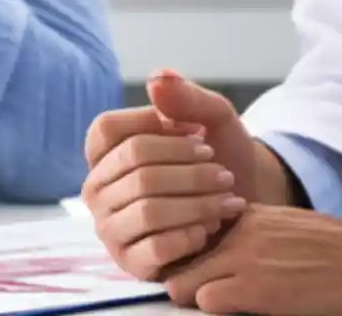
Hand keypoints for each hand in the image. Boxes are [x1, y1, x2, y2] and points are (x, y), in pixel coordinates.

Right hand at [80, 72, 269, 279]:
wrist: (244, 204)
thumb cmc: (221, 157)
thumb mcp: (213, 118)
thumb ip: (186, 96)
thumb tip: (156, 78)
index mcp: (103, 151)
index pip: (108, 129)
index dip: (156, 129)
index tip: (198, 134)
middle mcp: (96, 189)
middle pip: (136, 169)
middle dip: (190, 169)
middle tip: (223, 173)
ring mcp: (109, 228)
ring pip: (149, 209)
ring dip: (197, 202)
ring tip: (227, 199)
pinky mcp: (130, 263)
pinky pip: (156, 247)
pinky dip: (191, 234)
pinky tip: (211, 227)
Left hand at [164, 205, 341, 315]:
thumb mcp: (290, 227)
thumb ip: (255, 235)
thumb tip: (230, 255)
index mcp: (247, 215)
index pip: (189, 229)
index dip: (188, 254)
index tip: (197, 269)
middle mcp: (238, 230)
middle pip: (177, 254)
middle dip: (183, 278)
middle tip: (201, 295)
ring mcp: (243, 257)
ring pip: (182, 282)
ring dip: (195, 298)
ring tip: (221, 307)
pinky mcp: (253, 288)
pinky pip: (205, 302)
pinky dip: (215, 313)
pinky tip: (241, 313)